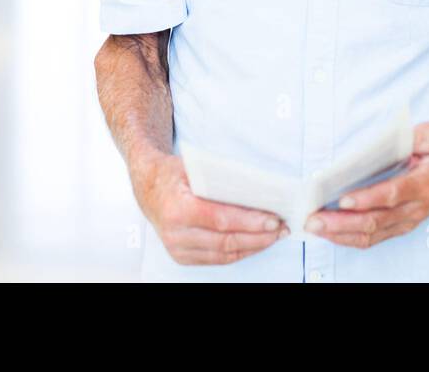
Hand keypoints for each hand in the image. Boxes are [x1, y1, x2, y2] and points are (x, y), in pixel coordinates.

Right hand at [133, 152, 290, 265]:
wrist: (147, 187)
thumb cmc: (171, 174)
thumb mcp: (194, 168)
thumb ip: (222, 179)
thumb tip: (259, 189)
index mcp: (177, 208)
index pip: (221, 219)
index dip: (250, 222)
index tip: (273, 220)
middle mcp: (176, 233)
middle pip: (226, 241)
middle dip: (258, 237)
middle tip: (281, 229)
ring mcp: (177, 248)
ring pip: (224, 254)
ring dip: (253, 246)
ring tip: (274, 236)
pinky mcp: (182, 256)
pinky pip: (217, 259)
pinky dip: (239, 252)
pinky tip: (255, 243)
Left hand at [304, 123, 428, 248]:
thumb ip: (418, 135)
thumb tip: (395, 138)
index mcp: (424, 184)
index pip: (392, 194)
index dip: (368, 198)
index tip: (344, 199)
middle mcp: (416, 208)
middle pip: (375, 221)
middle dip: (341, 222)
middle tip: (314, 219)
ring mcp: (408, 221)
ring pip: (371, 235)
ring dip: (340, 234)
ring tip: (313, 227)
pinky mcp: (401, 226)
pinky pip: (373, 238)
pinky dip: (348, 238)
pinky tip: (328, 232)